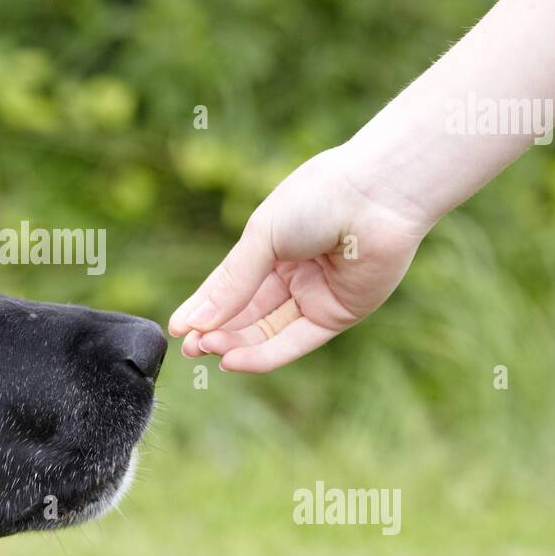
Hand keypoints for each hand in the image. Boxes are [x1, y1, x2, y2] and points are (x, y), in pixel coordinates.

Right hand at [167, 145, 433, 372]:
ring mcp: (316, 295)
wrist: (376, 195)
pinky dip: (266, 355)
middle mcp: (293, 273)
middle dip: (218, 331)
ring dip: (237, 345)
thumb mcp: (262, 236)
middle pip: (248, 313)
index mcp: (272, 246)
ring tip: (209, 352)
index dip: (205, 308)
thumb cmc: (319, 199)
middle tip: (191, 347)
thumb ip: (231, 282)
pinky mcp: (338, 315)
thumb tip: (195, 321)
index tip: (178, 329)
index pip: (231, 286)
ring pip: (269, 331)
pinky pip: (296, 340)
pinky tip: (236, 360)